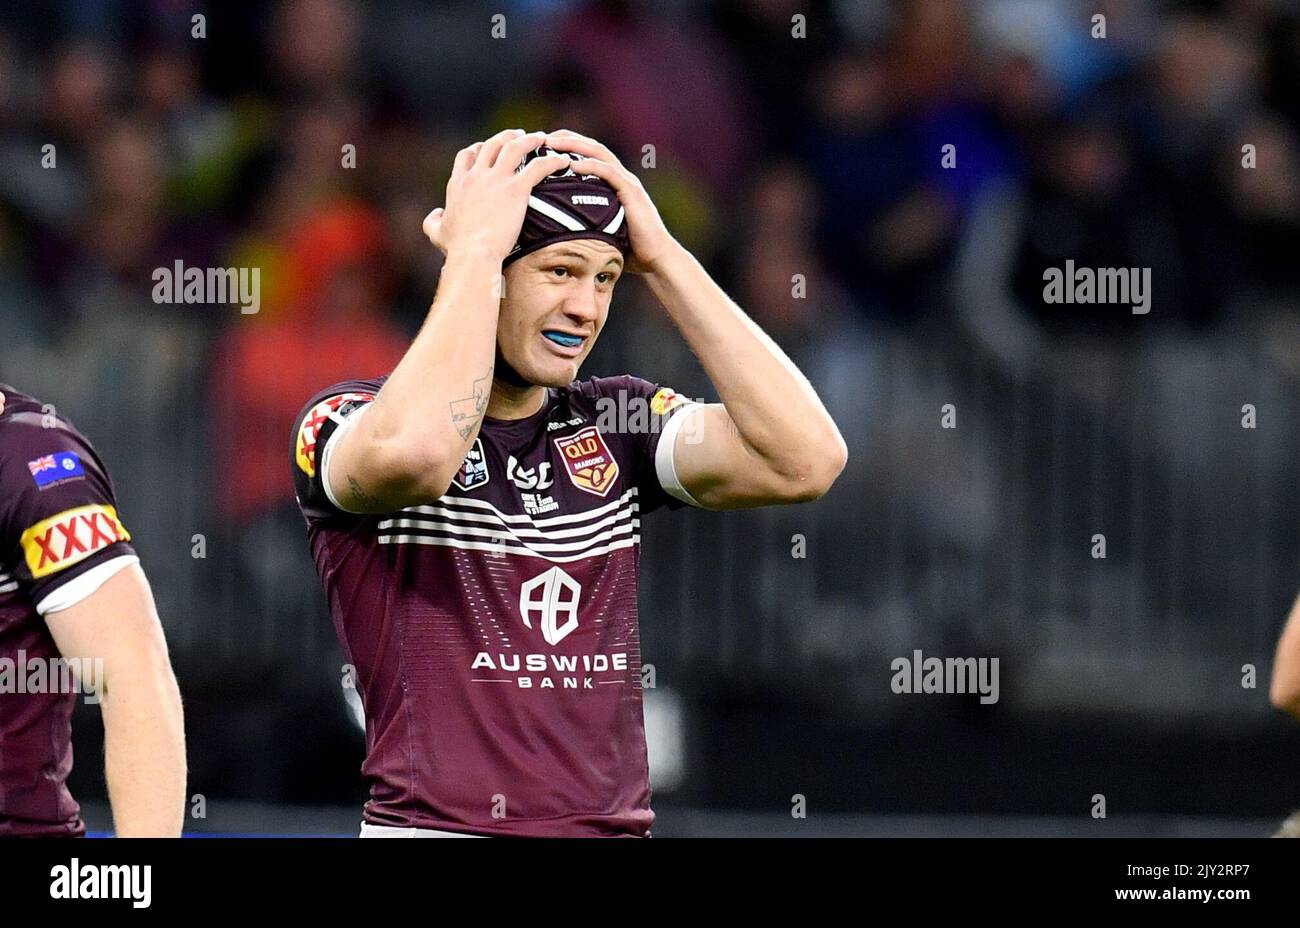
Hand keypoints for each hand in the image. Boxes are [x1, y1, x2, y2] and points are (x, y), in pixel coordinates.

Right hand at [423, 129, 570, 260]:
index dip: (479, 148)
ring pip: (514, 147)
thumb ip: (432, 221)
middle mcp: (476, 176)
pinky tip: (562, 161)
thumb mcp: (436, 233)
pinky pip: (537, 166)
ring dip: (529, 139)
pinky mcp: (516, 189)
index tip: (488, 148)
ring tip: (541, 138)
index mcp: (458, 184)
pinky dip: (551, 161)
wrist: (473, 253)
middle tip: (519, 136)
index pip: (467, 155)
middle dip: (506, 136)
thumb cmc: (457, 248)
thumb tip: (436, 213)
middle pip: (492, 144)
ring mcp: (496, 180)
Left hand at [543, 129, 679, 273]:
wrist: (656, 259)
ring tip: (553, 144)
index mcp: (613, 183)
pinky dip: (591, 166)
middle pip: (592, 147)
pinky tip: (574, 164)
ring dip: (575, 145)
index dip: (568, 146)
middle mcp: (621, 177)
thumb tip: (556, 230)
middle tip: (543, 137)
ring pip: (599, 154)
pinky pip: (609, 173)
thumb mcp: (600, 230)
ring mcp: (627, 182)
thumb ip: (584, 222)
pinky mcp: (632, 192)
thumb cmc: (628, 249)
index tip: (544, 146)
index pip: (589, 155)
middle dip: (567, 138)